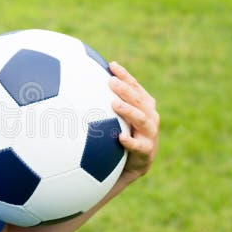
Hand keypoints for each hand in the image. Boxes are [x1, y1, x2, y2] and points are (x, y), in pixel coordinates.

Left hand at [108, 61, 159, 183]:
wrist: (134, 166)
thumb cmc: (123, 136)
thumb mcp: (117, 119)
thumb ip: (106, 103)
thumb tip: (81, 85)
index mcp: (144, 106)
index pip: (135, 87)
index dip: (125, 75)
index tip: (111, 65)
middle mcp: (150, 117)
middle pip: (138, 100)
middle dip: (126, 89)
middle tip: (110, 82)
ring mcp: (150, 134)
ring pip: (141, 119)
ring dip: (128, 110)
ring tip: (114, 104)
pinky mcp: (147, 152)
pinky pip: (139, 146)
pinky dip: (130, 141)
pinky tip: (120, 137)